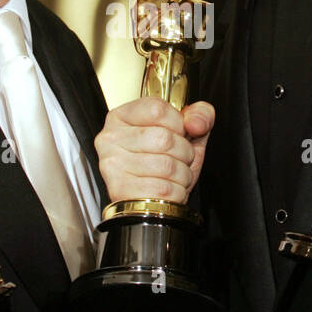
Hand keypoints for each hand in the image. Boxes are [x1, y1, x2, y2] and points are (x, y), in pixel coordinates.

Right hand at [95, 97, 214, 204]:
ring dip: (182, 175)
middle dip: (184, 153)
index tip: (177, 132)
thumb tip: (196, 123)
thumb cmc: (162, 166)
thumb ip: (199, 115)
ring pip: (167, 166)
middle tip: (177, 159)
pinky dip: (175, 193)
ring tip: (172, 176)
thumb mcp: (184, 134)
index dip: (178, 123)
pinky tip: (166, 191)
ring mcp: (113, 165)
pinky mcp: (120, 191)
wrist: (149, 202)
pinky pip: (164, 190)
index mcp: (122, 117)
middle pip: (164, 138)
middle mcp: (111, 139)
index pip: (158, 109)